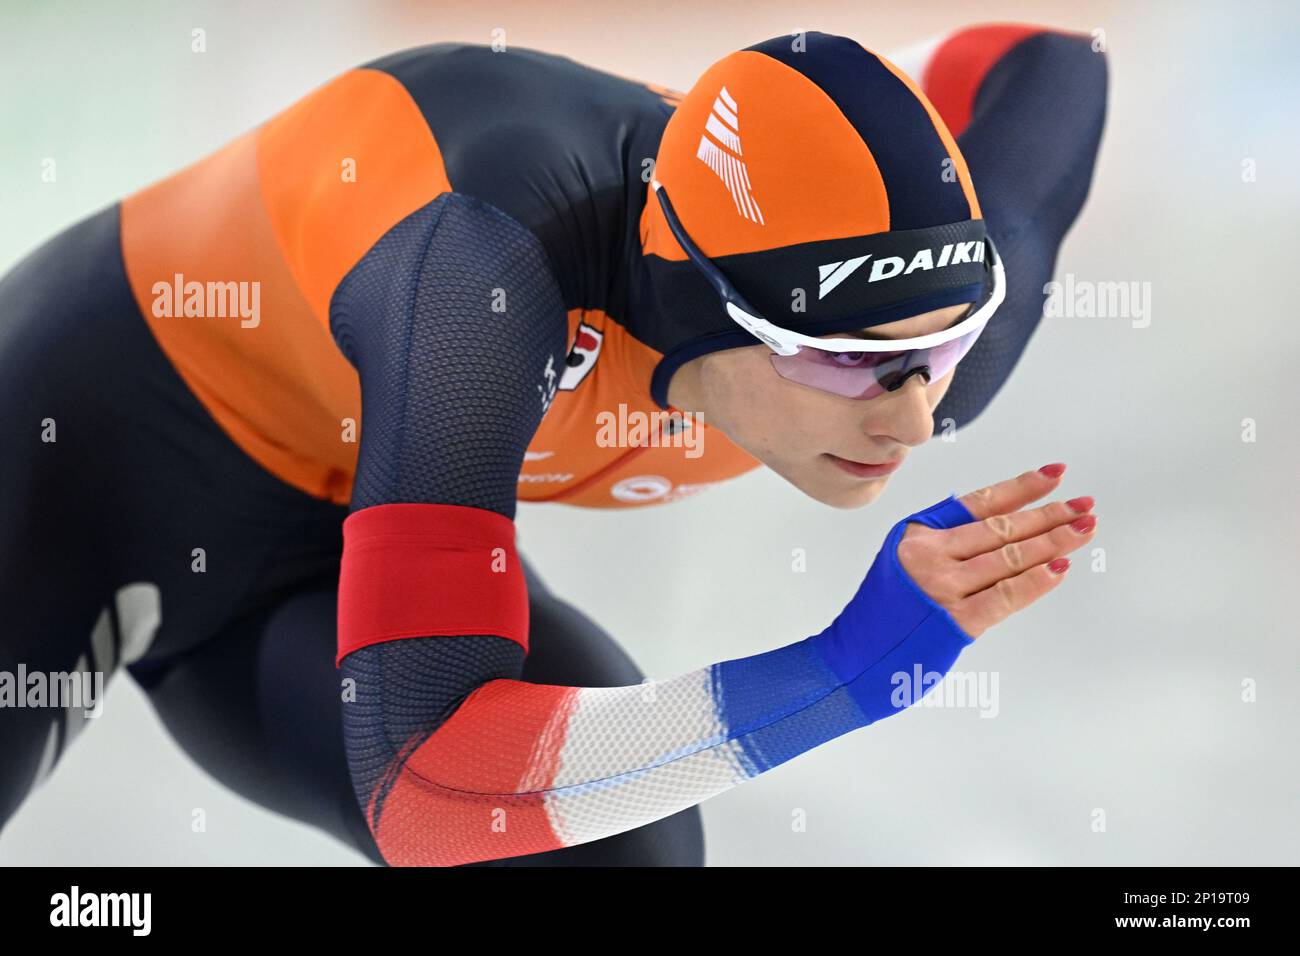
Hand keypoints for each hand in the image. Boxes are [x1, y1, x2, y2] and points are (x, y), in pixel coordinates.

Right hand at [896, 463, 1095, 638]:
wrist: (858, 655)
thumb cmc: (885, 611)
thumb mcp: (902, 559)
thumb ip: (944, 539)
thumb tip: (1000, 518)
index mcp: (918, 533)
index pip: (980, 503)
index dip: (1022, 488)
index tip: (1055, 476)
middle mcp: (930, 554)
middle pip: (1002, 528)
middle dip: (1050, 515)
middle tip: (1084, 505)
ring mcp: (943, 587)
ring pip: (1010, 557)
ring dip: (1054, 542)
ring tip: (1084, 529)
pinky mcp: (955, 621)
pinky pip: (1004, 596)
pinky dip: (1035, 582)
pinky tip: (1061, 567)